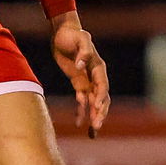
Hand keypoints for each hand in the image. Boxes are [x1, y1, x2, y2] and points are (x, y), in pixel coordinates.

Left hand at [50, 12, 110, 137]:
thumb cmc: (72, 34)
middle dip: (100, 112)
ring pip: (93, 102)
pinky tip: (79, 123)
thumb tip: (82, 66)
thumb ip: (83, 51)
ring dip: (94, 116)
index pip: (102, 85)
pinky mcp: (78, 83)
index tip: (97, 108)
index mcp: (98, 66)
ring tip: (93, 132)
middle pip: (101, 97)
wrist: (63, 32)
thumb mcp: (80, 38)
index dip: (101, 97)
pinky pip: (82, 100)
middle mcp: (95, 76)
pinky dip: (82, 111)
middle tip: (97, 126)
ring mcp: (88, 80)